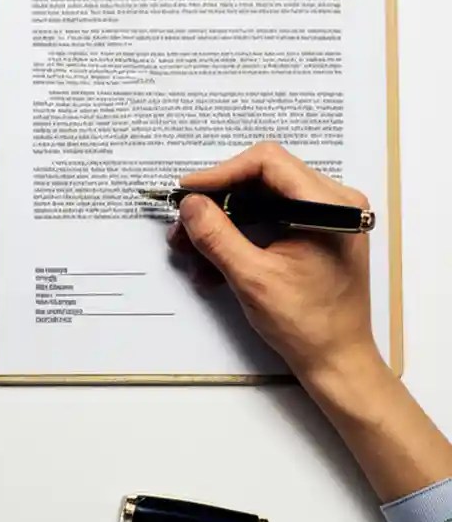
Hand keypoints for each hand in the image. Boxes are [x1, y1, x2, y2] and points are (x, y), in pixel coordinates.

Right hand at [167, 141, 379, 381]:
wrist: (337, 359)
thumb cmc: (307, 324)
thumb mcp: (252, 278)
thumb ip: (217, 236)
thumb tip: (189, 204)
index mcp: (329, 206)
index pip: (267, 162)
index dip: (221, 173)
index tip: (187, 192)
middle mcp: (333, 203)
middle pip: (261, 178)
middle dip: (217, 201)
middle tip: (183, 222)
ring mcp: (325, 216)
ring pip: (260, 199)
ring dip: (222, 221)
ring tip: (189, 246)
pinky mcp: (315, 232)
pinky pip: (268, 218)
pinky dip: (238, 234)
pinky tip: (212, 261)